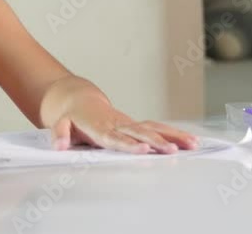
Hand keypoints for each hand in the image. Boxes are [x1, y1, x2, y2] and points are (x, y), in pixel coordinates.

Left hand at [50, 97, 198, 154]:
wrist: (79, 100)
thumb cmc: (71, 116)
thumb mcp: (59, 124)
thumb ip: (60, 134)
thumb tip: (59, 146)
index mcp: (100, 127)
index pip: (116, 137)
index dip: (129, 143)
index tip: (143, 148)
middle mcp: (118, 124)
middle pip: (140, 133)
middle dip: (157, 142)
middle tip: (171, 151)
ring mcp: (129, 123)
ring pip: (154, 128)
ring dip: (173, 137)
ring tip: (193, 145)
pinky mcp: (137, 125)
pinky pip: (158, 129)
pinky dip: (174, 135)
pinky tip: (191, 142)